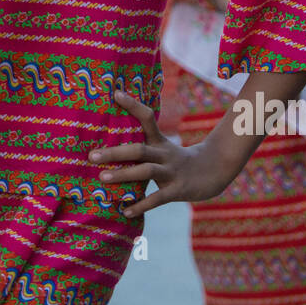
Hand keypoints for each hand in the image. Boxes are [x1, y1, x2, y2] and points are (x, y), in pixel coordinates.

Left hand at [88, 90, 228, 219]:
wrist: (213, 172)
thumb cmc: (178, 160)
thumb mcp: (162, 147)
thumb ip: (142, 145)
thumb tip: (110, 143)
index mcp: (159, 141)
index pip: (147, 117)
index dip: (133, 105)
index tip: (116, 93)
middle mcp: (164, 154)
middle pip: (139, 149)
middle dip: (115, 152)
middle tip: (92, 156)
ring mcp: (172, 171)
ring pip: (146, 171)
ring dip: (124, 175)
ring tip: (102, 179)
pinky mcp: (178, 189)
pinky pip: (158, 198)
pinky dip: (141, 205)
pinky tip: (125, 211)